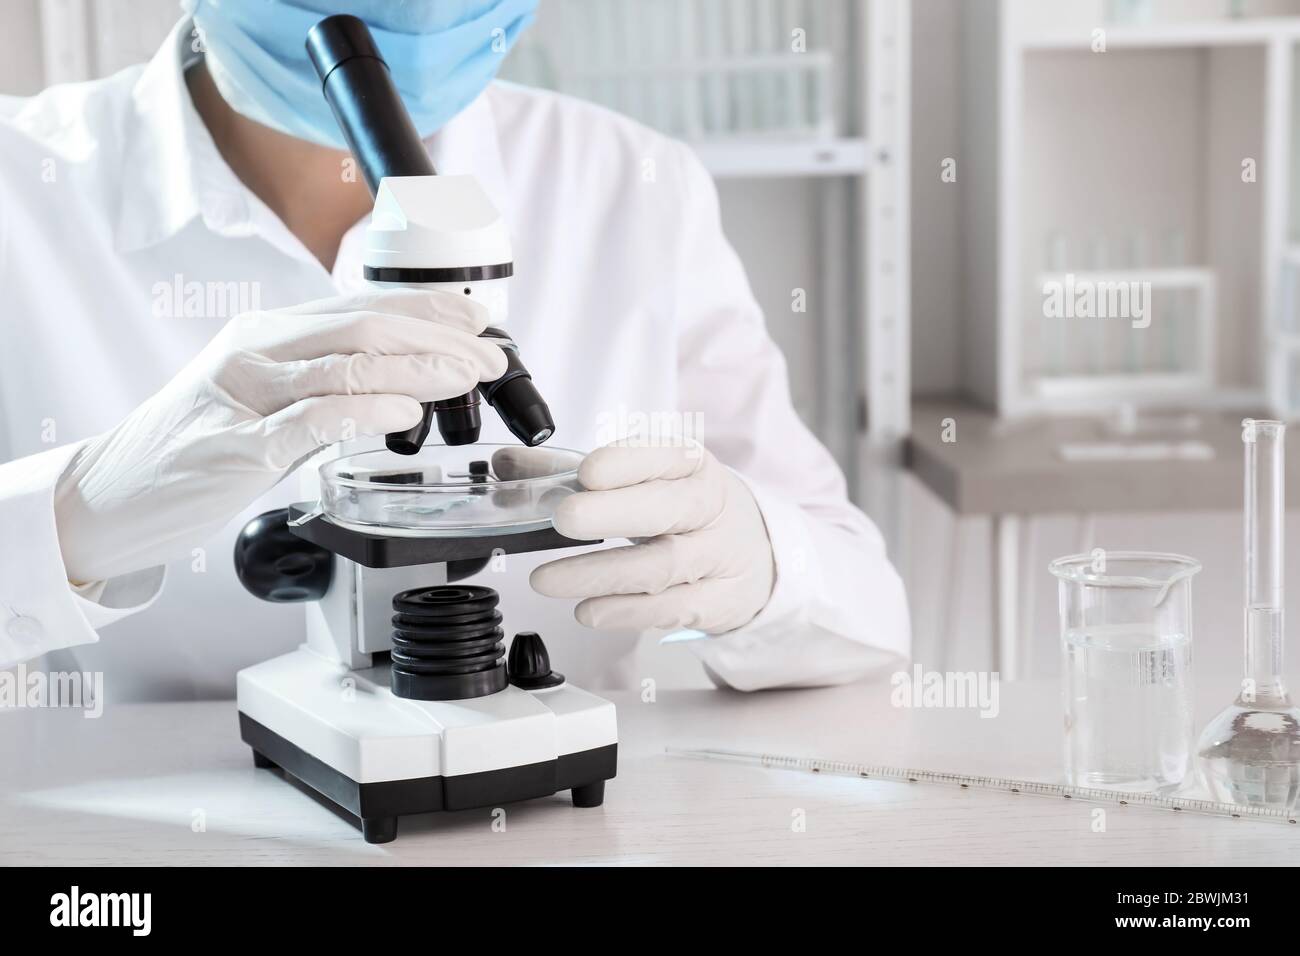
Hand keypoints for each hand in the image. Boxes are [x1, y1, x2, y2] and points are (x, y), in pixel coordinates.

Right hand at [54, 289, 505, 583]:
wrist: (108, 495)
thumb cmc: (194, 448)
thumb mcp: (267, 401)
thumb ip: (326, 388)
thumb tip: (401, 385)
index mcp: (268, 332)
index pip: (362, 306)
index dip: (429, 310)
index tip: (480, 319)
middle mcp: (257, 349)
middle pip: (364, 326)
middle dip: (437, 339)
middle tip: (489, 356)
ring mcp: (244, 396)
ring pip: (344, 364)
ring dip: (416, 369)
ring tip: (464, 376)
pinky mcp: (235, 448)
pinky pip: (309, 420)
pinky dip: (362, 413)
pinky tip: (404, 415)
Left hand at [525, 440, 775, 632]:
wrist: (754, 556)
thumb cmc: (686, 512)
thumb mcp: (642, 481)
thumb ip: (569, 472)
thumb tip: (506, 465)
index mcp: (691, 465)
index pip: (664, 456)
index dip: (626, 463)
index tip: (586, 472)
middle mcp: (710, 507)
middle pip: (667, 509)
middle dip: (613, 513)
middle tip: (564, 518)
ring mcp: (717, 556)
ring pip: (663, 565)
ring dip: (601, 573)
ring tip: (546, 579)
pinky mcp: (715, 602)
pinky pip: (670, 609)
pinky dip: (625, 611)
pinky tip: (587, 610)